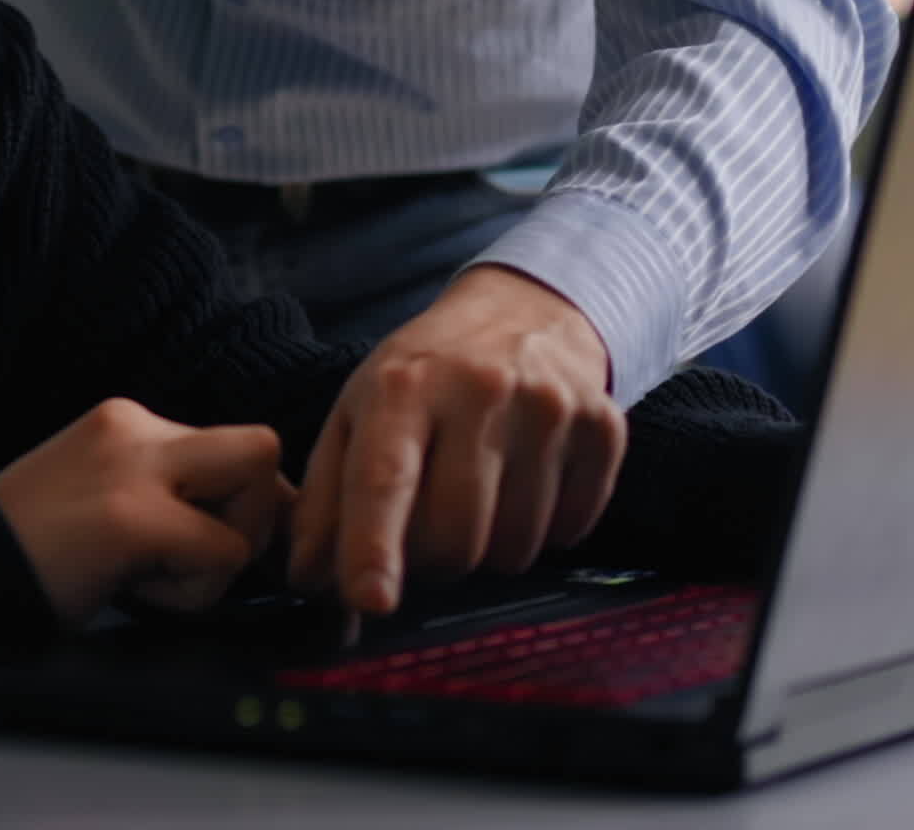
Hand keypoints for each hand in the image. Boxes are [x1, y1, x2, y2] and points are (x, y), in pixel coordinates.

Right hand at [0, 398, 294, 621]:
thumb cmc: (31, 559)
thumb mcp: (108, 502)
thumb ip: (171, 497)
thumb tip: (260, 525)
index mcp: (127, 424)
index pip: (236, 447)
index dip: (249, 504)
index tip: (223, 549)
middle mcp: (135, 428)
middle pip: (262, 447)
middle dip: (257, 516)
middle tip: (199, 561)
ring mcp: (133, 466)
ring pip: (255, 491)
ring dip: (220, 557)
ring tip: (148, 575)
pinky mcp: (131, 515)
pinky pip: (222, 551)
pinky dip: (193, 591)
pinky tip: (132, 591)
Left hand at [289, 265, 623, 614]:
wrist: (524, 312)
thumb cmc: (425, 375)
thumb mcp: (357, 413)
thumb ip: (324, 498)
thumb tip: (309, 579)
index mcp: (402, 386)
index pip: (385, 478)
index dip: (374, 546)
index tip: (369, 600)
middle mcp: (479, 390)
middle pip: (453, 535)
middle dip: (432, 559)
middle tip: (430, 525)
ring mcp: (549, 407)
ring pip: (513, 547)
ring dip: (489, 549)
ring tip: (480, 496)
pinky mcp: (604, 428)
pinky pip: (571, 531)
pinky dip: (546, 532)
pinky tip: (529, 484)